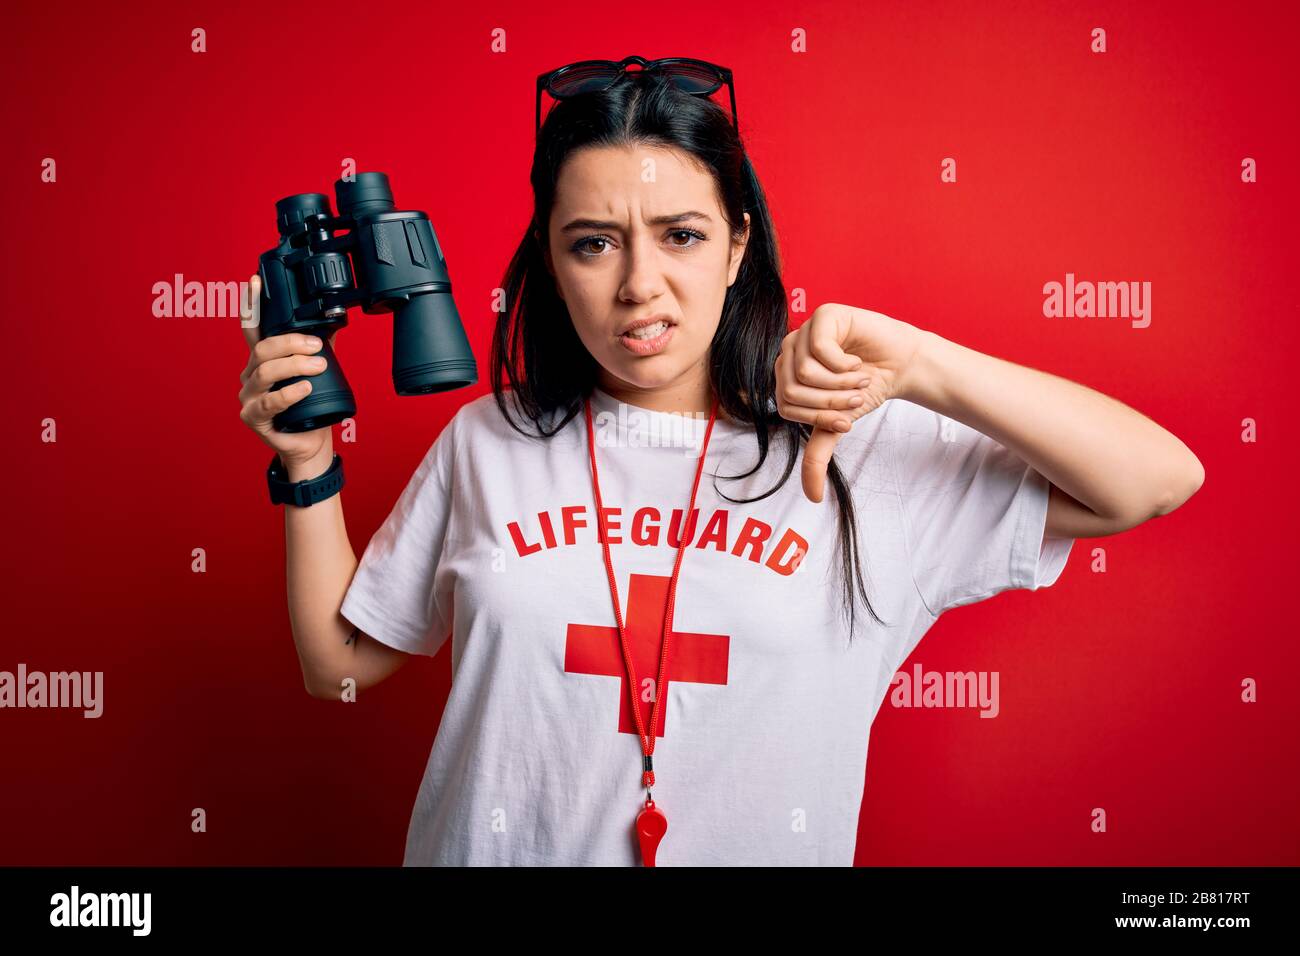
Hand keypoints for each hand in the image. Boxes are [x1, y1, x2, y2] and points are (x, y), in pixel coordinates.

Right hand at [238, 273, 338, 472]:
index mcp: (262, 360)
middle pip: (263, 348)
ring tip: (318, 367)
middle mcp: (251, 375)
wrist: (310, 444)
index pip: (253, 328)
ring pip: (266, 372)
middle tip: (317, 348)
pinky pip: (269, 402)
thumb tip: (334, 320)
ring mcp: (249, 396)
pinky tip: (304, 388)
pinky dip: (289, 393)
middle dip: (291, 343)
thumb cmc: (311, 408)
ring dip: (295, 365)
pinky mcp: (253, 417)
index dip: (252, 304)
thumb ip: (320, 346)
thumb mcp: (317, 372)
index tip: (255, 281)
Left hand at [774, 303, 927, 502]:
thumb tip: (812, 496)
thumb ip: (818, 455)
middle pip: (792, 390)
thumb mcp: (838, 424)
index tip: (846, 419)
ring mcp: (804, 331)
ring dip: (840, 385)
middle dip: (830, 403)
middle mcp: (788, 352)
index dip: (818, 417)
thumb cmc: (865, 389)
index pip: (785, 406)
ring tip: (859, 381)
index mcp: (784, 376)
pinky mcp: (824, 316)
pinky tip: (857, 363)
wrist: (900, 366)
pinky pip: (819, 348)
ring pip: (805, 372)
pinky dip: (844, 365)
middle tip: (856, 399)